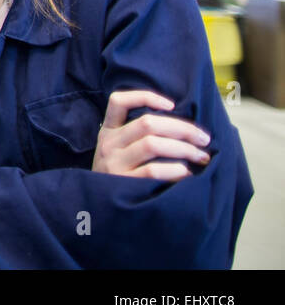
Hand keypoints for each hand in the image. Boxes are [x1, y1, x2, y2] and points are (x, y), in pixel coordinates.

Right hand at [92, 89, 210, 179]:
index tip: (172, 105)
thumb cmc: (119, 175)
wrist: (101, 207)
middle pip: (147, 123)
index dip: (146, 96)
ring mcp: (114, 163)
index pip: (118, 101)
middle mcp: (109, 143)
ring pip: (152, 144)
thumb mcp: (118, 151)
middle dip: (183, 128)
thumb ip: (137, 137)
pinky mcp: (123, 182)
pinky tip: (187, 174)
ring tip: (201, 157)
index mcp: (108, 131)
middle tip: (204, 139)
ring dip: (184, 149)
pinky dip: (176, 170)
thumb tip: (183, 128)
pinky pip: (153, 171)